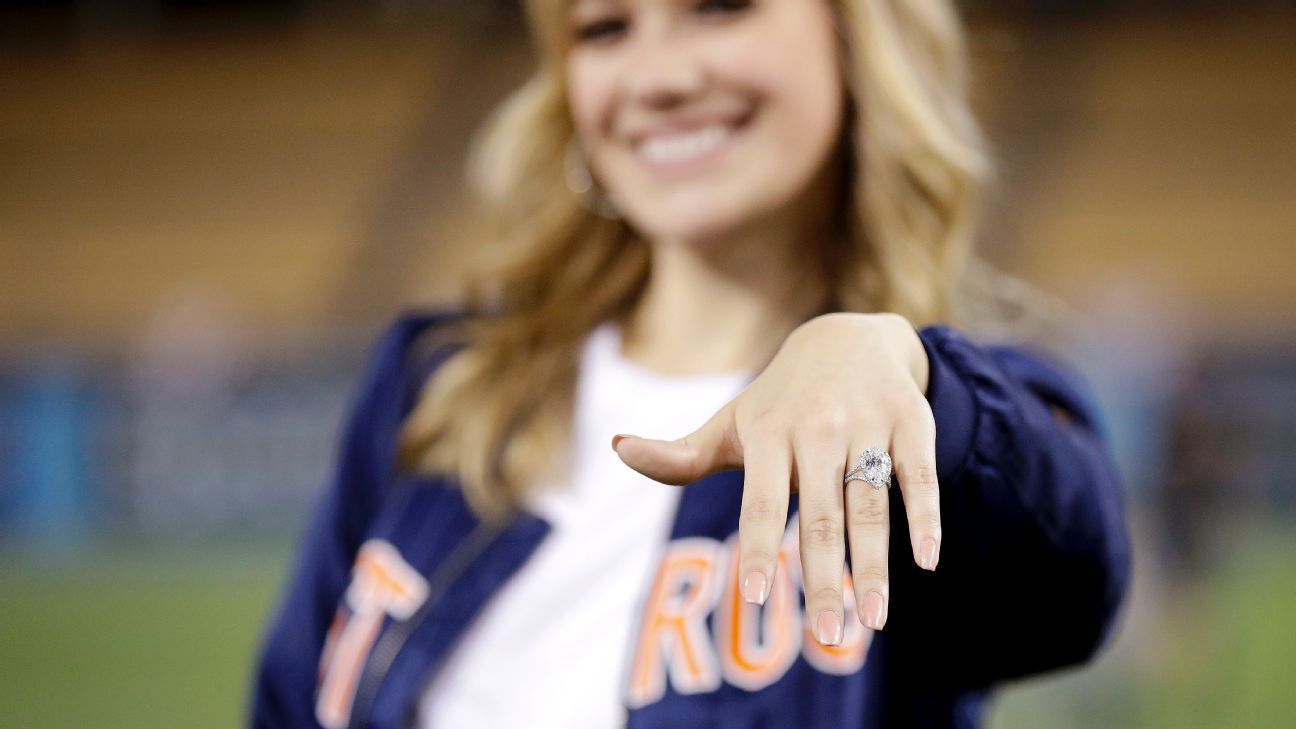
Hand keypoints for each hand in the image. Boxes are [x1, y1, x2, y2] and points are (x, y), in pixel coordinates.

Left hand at [611, 312, 939, 645]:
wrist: (849, 335)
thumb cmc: (781, 400)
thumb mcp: (731, 423)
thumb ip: (681, 453)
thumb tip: (618, 449)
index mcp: (768, 434)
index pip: (761, 503)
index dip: (760, 549)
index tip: (757, 597)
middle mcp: (817, 430)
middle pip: (821, 516)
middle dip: (823, 579)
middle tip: (826, 635)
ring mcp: (867, 424)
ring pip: (871, 504)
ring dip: (874, 565)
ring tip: (872, 618)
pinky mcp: (911, 421)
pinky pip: (920, 475)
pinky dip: (926, 516)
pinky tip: (927, 559)